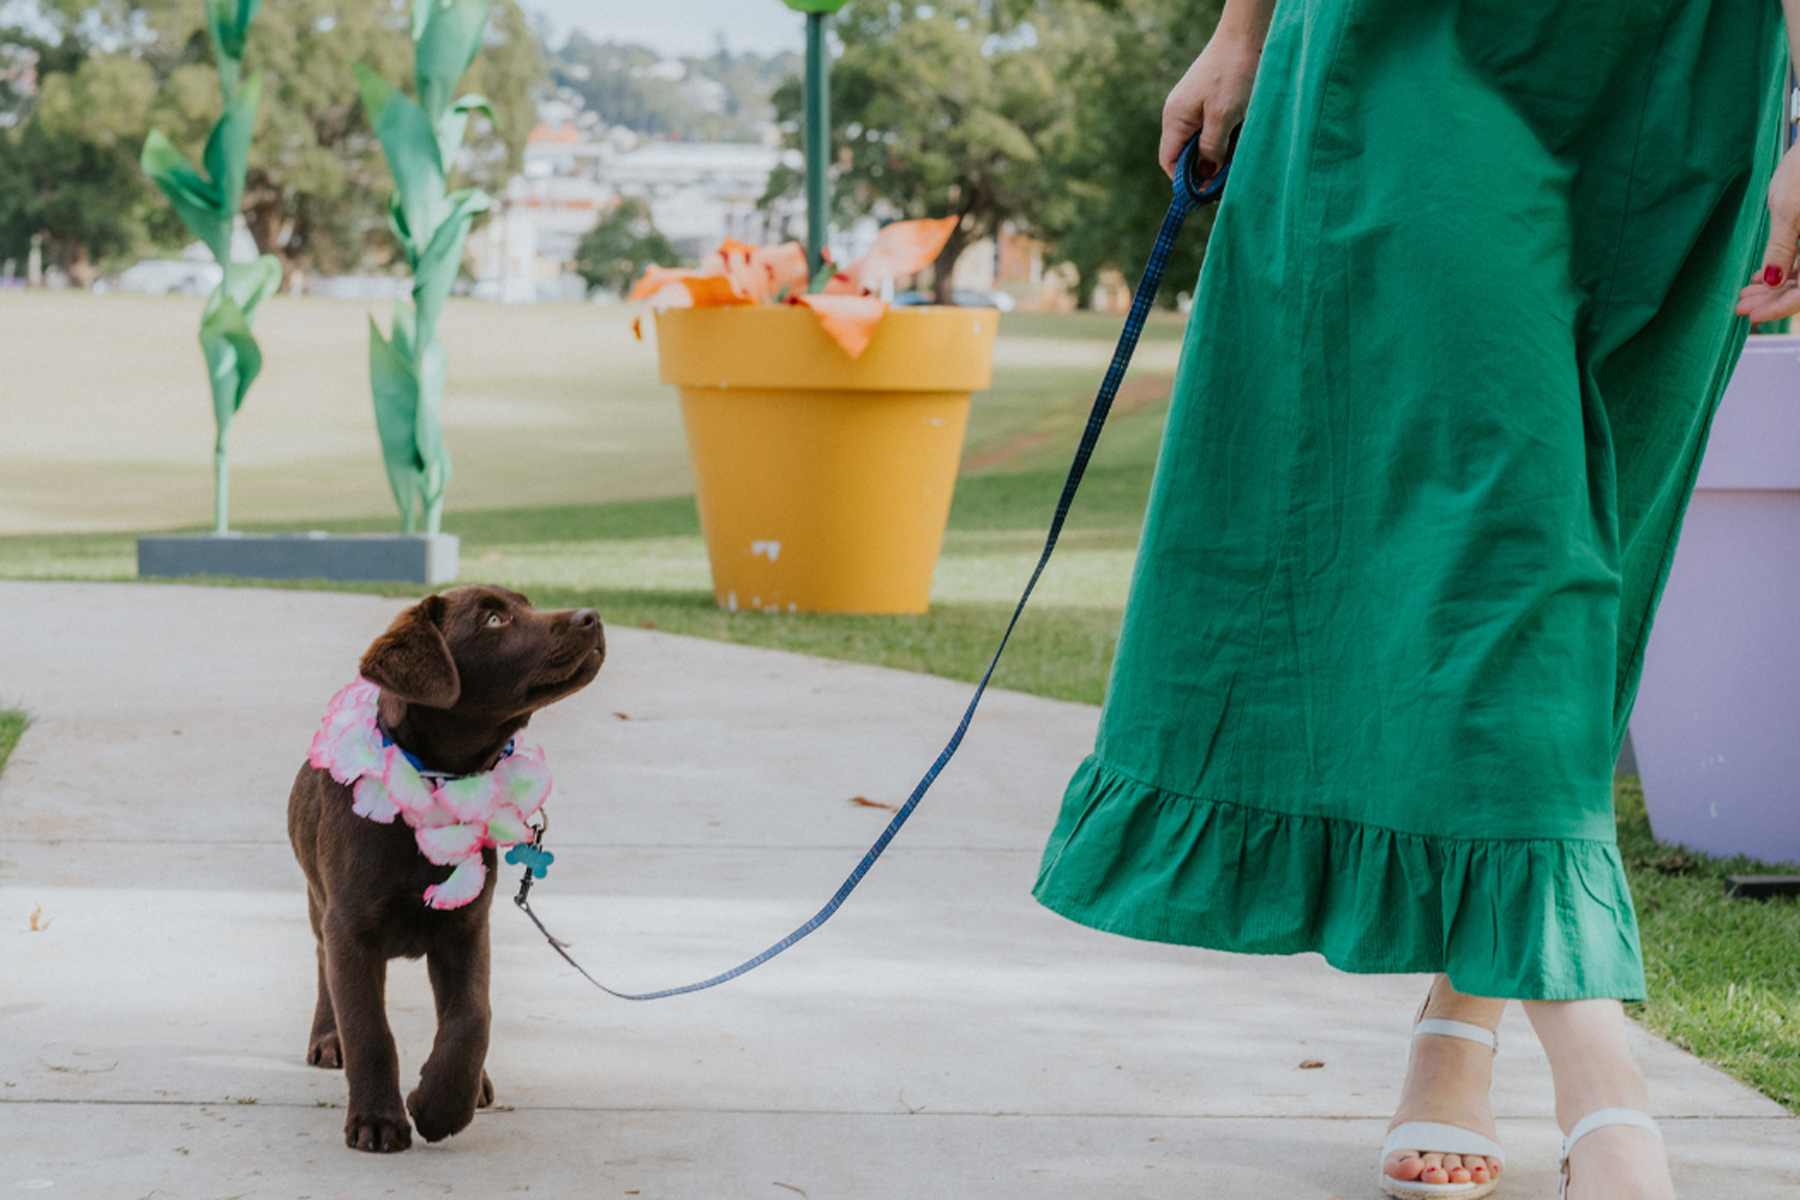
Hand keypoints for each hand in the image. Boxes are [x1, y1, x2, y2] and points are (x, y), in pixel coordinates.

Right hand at [1159, 20, 1264, 179]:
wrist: (1247, 35)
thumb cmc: (1234, 72)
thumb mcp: (1224, 115)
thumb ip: (1212, 148)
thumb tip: (1205, 176)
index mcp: (1175, 118)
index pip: (1169, 162)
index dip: (1184, 182)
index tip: (1205, 195)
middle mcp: (1179, 115)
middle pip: (1184, 155)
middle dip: (1204, 170)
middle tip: (1227, 181)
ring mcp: (1193, 108)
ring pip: (1200, 144)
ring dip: (1218, 154)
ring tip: (1237, 158)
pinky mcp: (1208, 102)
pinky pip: (1211, 130)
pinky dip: (1224, 139)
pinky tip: (1239, 139)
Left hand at [1735, 141, 1799, 321]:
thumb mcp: (1788, 209)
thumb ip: (1782, 247)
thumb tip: (1772, 281)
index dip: (1781, 307)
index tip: (1752, 315)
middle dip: (1773, 299)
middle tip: (1741, 307)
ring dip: (1775, 288)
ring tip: (1745, 294)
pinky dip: (1783, 271)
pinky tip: (1760, 276)